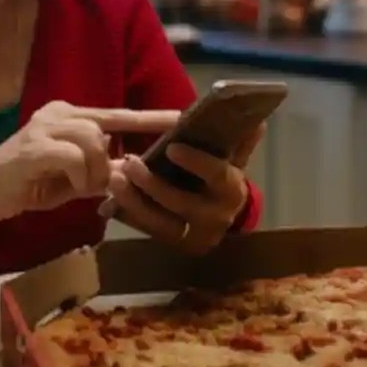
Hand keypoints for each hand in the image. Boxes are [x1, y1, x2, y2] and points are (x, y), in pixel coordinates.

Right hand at [0, 101, 179, 225]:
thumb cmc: (28, 184)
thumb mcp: (72, 179)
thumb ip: (100, 172)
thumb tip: (131, 174)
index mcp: (70, 116)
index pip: (117, 113)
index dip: (149, 117)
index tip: (180, 119)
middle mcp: (59, 113)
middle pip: (105, 126)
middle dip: (114, 158)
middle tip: (106, 182)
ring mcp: (45, 126)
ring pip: (92, 138)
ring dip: (95, 169)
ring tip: (82, 187)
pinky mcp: (34, 146)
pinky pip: (74, 156)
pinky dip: (79, 174)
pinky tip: (70, 185)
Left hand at [101, 125, 263, 254]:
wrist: (221, 216)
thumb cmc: (221, 178)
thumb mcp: (232, 159)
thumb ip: (240, 140)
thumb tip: (257, 121)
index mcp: (231, 190)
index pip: (217, 175)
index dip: (196, 162)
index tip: (172, 147)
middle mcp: (215, 218)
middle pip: (181, 203)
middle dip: (153, 184)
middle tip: (129, 162)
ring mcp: (192, 236)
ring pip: (160, 223)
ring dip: (134, 202)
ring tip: (114, 180)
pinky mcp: (171, 244)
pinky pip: (146, 232)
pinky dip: (128, 216)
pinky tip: (109, 202)